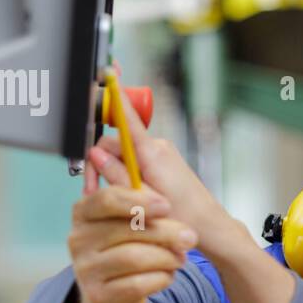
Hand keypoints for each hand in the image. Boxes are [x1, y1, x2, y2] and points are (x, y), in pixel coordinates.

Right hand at [67, 184, 197, 302]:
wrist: (110, 300)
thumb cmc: (124, 252)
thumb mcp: (128, 226)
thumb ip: (142, 212)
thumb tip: (166, 205)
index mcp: (84, 213)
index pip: (107, 199)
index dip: (139, 201)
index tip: (167, 206)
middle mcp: (78, 240)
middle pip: (127, 230)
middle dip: (166, 232)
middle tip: (190, 238)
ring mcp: (86, 270)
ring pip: (134, 258)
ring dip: (166, 258)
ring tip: (180, 259)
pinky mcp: (99, 296)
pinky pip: (138, 284)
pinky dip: (161, 278)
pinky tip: (167, 276)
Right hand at [86, 85, 220, 241]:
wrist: (210, 227)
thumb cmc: (183, 217)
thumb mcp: (144, 200)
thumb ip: (117, 176)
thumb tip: (95, 154)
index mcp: (152, 153)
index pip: (127, 118)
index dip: (114, 98)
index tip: (107, 75)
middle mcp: (157, 147)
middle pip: (114, 143)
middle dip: (99, 163)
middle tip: (92, 190)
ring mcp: (160, 153)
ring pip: (123, 154)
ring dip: (112, 172)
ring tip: (113, 199)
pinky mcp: (162, 162)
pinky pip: (134, 160)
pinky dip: (124, 174)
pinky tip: (126, 195)